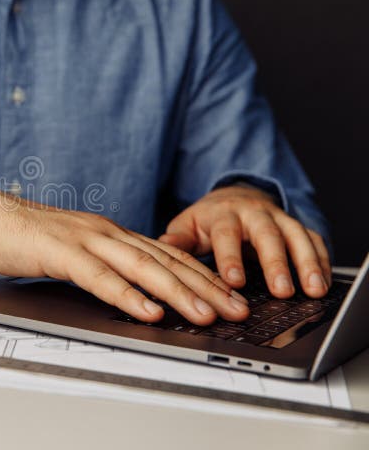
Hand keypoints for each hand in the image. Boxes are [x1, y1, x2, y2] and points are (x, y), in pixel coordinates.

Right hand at [0, 179, 249, 324]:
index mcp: (112, 233)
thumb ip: (105, 264)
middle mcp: (106, 232)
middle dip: (205, 287)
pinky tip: (146, 310)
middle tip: (237, 311)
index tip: (232, 298)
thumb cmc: (30, 237)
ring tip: (205, 314)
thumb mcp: (76, 250)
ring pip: (140, 267)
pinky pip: (98, 276)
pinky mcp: (59, 252)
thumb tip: (137, 290)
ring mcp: (84, 239)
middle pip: (165, 261)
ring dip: (176, 292)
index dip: (203, 276)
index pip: (168, 255)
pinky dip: (125, 294)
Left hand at [158, 185, 330, 298]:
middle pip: (267, 236)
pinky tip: (324, 284)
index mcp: (224, 214)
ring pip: (296, 237)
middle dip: (276, 263)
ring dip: (307, 263)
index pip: (226, 235)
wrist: (233, 198)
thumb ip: (179, 238)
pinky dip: (322, 261)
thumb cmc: (208, 220)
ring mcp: (279, 219)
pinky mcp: (297, 227)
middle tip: (281, 291)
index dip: (230, 258)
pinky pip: (314, 240)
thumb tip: (163, 245)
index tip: (233, 282)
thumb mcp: (188, 226)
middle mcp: (254, 214)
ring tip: (312, 290)